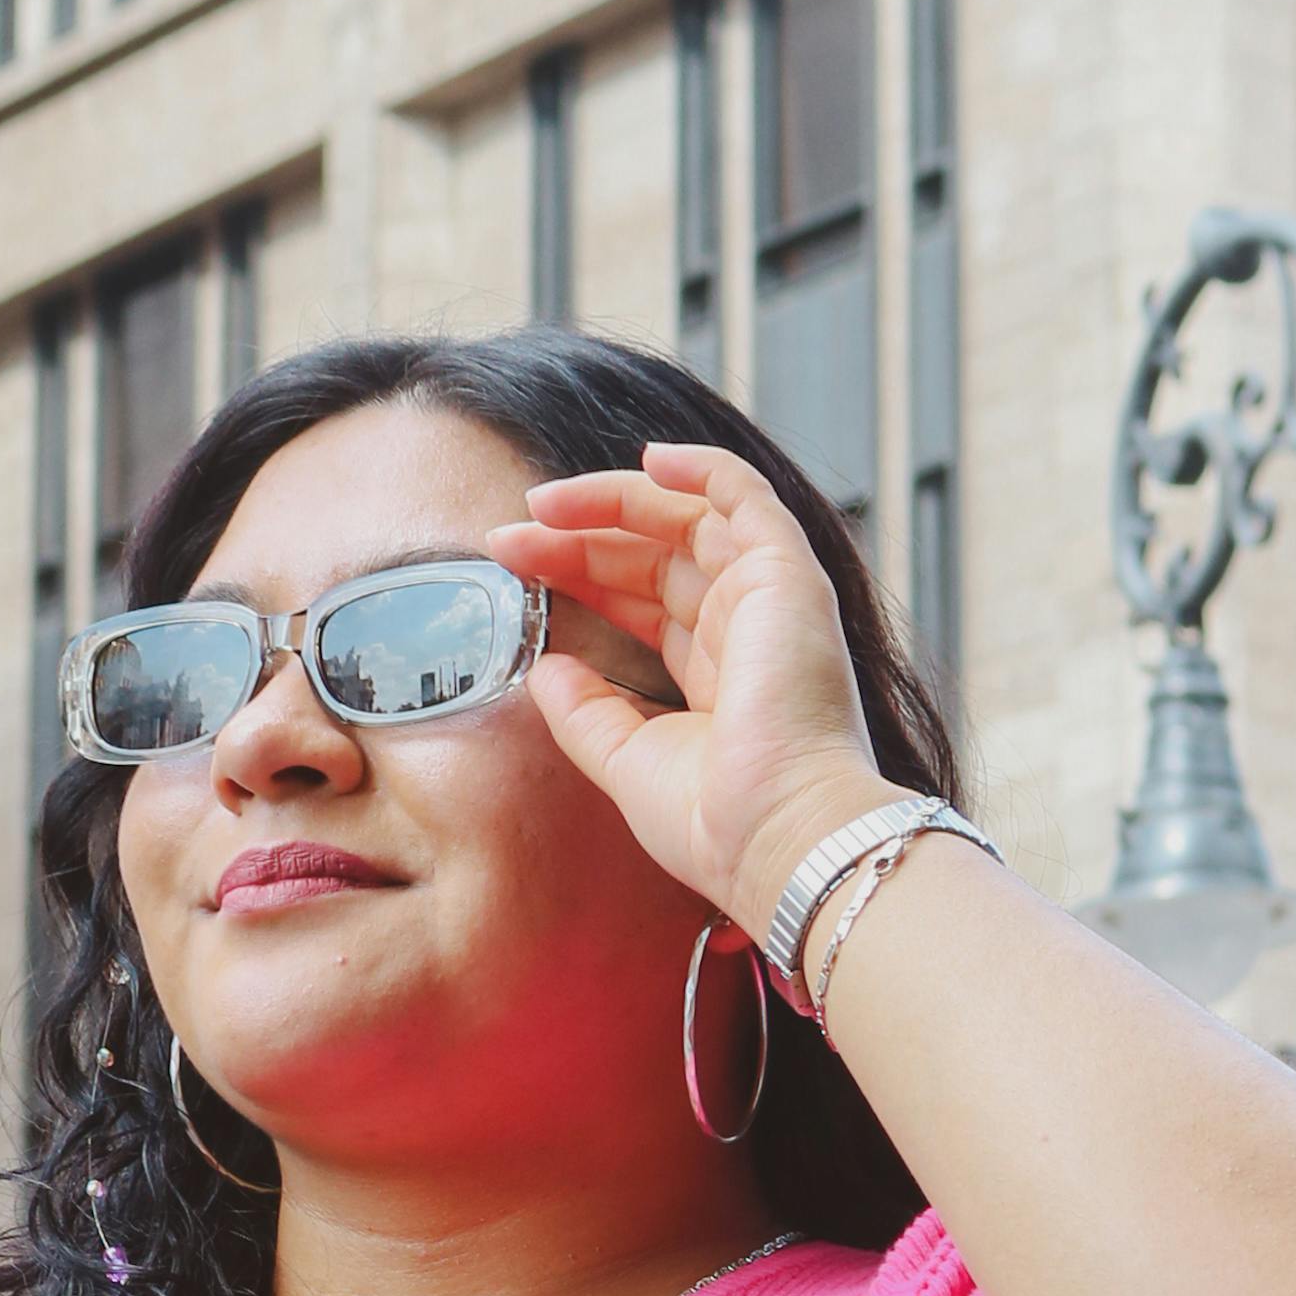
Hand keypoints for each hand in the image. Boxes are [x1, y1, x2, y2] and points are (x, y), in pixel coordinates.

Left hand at [489, 445, 885, 937]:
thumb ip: (587, 712)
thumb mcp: (626, 759)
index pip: (642, 602)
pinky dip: (701, 468)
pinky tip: (646, 460)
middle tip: (509, 537)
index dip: (579, 577)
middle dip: (576, 539)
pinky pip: (746, 496)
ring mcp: (769, 599)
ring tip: (545, 503)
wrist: (776, 835)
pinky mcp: (786, 575)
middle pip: (653, 556)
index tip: (514, 566)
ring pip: (687, 518)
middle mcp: (746, 630)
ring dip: (615, 500)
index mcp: (716, 676)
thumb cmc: (717, 821)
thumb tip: (547, 668)